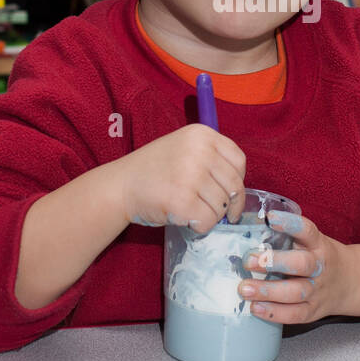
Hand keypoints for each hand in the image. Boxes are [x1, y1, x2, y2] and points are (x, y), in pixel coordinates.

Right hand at [118, 125, 246, 229]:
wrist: (121, 185)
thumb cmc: (155, 170)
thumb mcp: (184, 148)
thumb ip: (211, 158)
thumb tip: (238, 189)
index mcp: (202, 134)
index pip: (238, 160)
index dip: (238, 181)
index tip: (231, 192)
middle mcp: (199, 151)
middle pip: (234, 185)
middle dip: (229, 204)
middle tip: (219, 211)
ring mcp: (190, 175)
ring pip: (222, 206)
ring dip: (210, 215)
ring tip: (190, 209)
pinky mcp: (182, 201)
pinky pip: (208, 221)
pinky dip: (200, 226)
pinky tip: (185, 218)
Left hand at [237, 210, 354, 322]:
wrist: (351, 281)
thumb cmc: (319, 257)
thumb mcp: (310, 242)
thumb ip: (286, 237)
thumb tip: (246, 230)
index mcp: (318, 244)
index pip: (307, 231)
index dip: (290, 223)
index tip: (271, 218)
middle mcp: (320, 267)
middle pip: (301, 264)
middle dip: (274, 262)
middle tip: (249, 260)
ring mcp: (318, 290)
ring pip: (296, 292)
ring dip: (268, 291)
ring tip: (245, 289)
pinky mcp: (313, 311)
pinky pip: (295, 315)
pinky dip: (274, 313)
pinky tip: (255, 308)